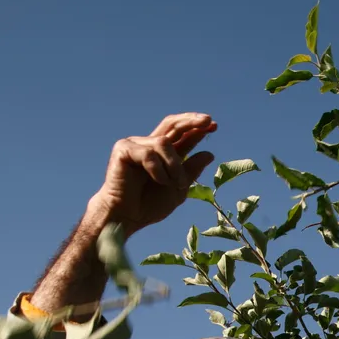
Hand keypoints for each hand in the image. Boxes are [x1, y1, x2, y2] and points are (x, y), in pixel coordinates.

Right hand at [88, 112, 216, 234]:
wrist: (127, 217)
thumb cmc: (149, 205)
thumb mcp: (179, 188)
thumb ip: (192, 171)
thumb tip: (209, 154)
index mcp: (163, 154)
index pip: (181, 134)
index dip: (197, 128)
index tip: (214, 125)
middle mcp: (149, 145)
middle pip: (171, 124)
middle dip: (190, 121)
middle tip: (207, 121)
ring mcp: (135, 145)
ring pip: (164, 143)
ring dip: (174, 165)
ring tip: (174, 184)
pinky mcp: (123, 150)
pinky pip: (149, 154)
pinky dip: (158, 170)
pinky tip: (158, 181)